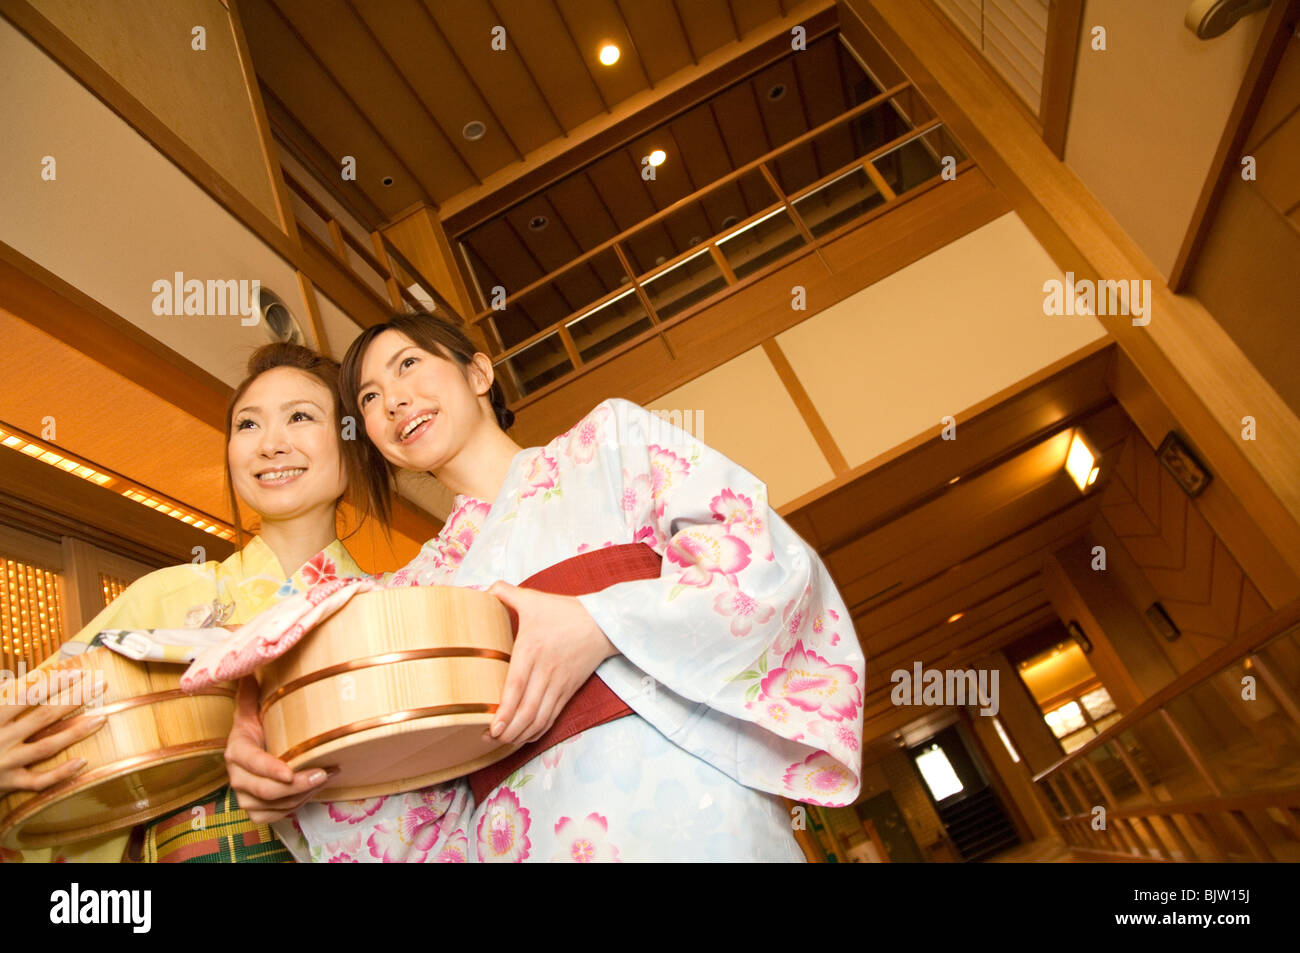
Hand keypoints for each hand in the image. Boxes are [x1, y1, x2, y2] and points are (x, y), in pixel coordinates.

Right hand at [0, 671, 107, 796]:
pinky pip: (38, 781)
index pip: (27, 696)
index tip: (78, 672)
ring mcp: (6, 763)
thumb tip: (7, 678)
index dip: (53, 683)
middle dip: (75, 698)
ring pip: (47, 746)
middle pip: (44, 716)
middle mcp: (1, 739)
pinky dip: (60, 773)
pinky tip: (83, 762)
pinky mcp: (8, 784)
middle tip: (101, 685)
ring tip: (102, 718)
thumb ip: (1, 695)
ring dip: (76, 732)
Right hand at [225, 676, 328, 823]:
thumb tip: (249, 667)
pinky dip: (294, 807)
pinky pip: (273, 817)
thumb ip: (251, 692)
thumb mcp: (255, 707)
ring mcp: (244, 796)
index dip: (270, 769)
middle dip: (297, 786)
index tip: (290, 772)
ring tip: (326, 777)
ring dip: (301, 796)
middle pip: (264, 790)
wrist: (258, 749)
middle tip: (324, 773)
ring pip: (272, 806)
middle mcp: (236, 776)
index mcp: (236, 750)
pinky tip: (312, 791)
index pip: (251, 763)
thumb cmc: (261, 727)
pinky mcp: (255, 809)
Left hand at [484, 581, 618, 745]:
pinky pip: (552, 717)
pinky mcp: (569, 690)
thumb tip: (482, 590)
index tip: (492, 727)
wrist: (603, 623)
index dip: (505, 710)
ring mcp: (559, 683)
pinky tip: (524, 737)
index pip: (517, 685)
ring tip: (503, 742)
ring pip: (540, 718)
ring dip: (521, 734)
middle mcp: (545, 670)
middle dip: (508, 730)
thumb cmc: (565, 611)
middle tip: (488, 739)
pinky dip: (537, 731)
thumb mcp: (533, 598)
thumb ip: (505, 592)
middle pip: (527, 709)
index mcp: (532, 649)